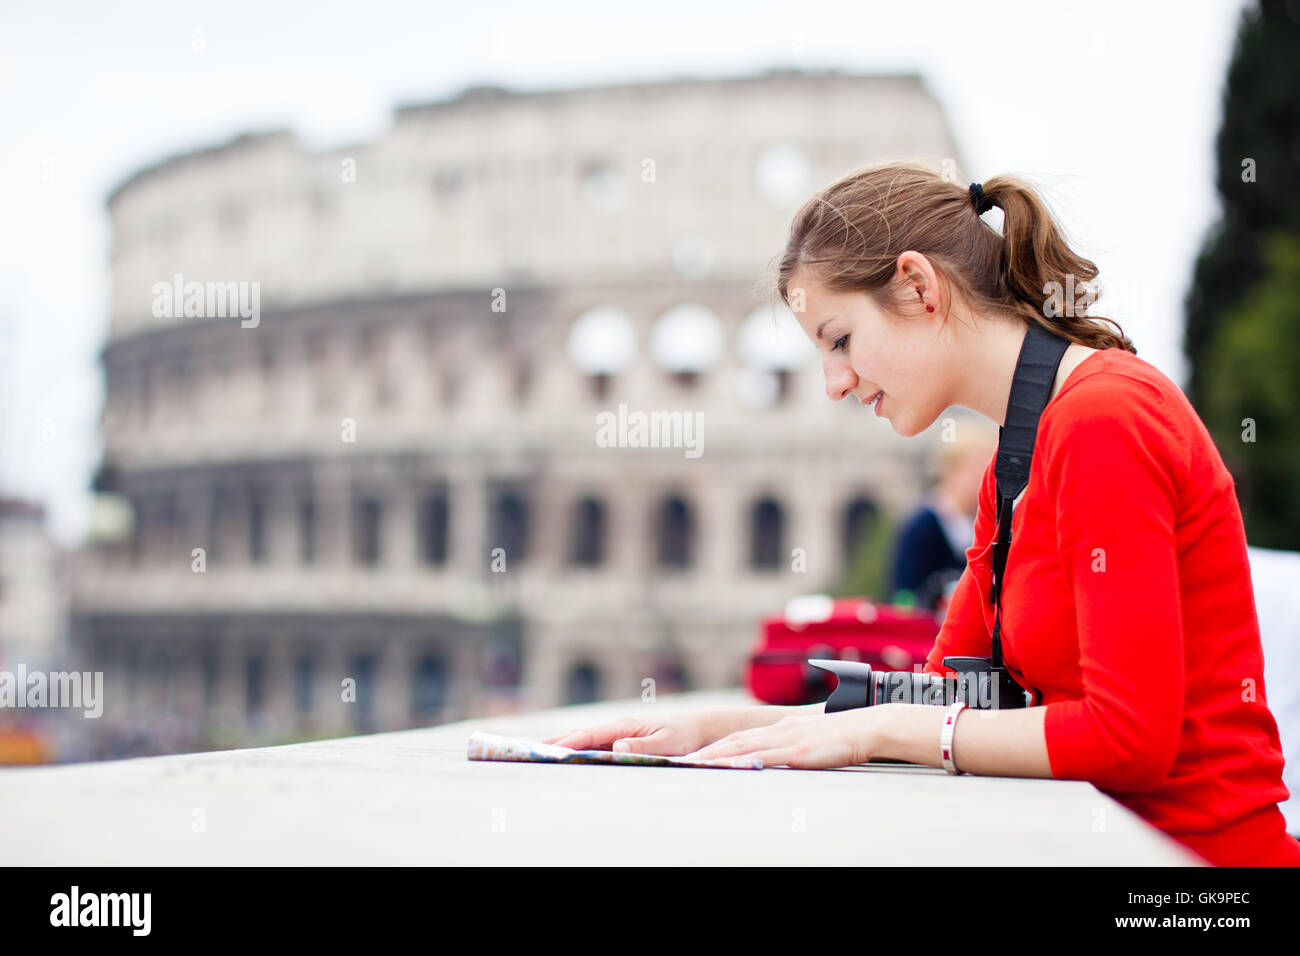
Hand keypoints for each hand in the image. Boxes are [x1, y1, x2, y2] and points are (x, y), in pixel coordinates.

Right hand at [539, 708, 728, 756]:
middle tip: (525, 752)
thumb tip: (615, 748)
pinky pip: (592, 746)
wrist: (696, 728)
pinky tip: (564, 758)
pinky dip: (575, 750)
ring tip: (535, 754)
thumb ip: (643, 748)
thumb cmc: (683, 736)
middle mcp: (616, 728)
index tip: (544, 750)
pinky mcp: (620, 740)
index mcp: (623, 726)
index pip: (586, 736)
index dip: (564, 743)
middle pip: (578, 735)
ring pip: (582, 740)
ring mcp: (616, 733)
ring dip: (560, 746)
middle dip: (553, 742)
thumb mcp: (667, 744)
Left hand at [685, 708, 889, 768]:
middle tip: (686, 760)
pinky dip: (746, 762)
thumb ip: (795, 746)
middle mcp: (780, 730)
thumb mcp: (814, 739)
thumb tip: (783, 757)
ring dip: (720, 756)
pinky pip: (767, 757)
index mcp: (782, 727)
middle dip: (710, 751)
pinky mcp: (799, 751)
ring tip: (698, 764)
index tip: (699, 755)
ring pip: (745, 747)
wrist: (869, 725)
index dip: (718, 745)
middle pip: (736, 740)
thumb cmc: (846, 735)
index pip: (743, 736)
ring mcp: (789, 740)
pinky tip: (733, 767)